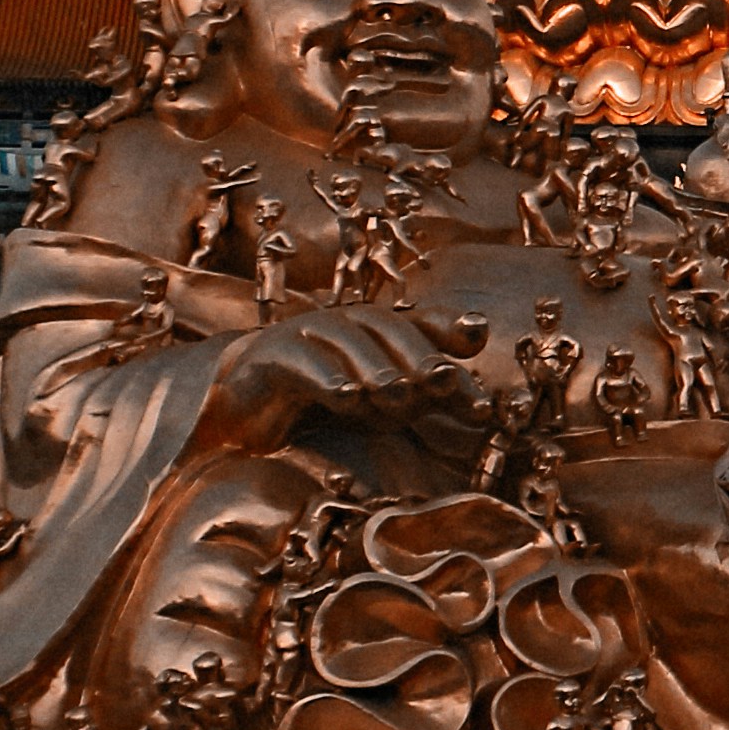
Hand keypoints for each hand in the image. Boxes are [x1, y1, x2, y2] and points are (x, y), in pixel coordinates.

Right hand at [203, 303, 482, 455]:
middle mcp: (348, 325)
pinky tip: (345, 397)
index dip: (452, 328)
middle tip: (444, 380)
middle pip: (388, 327)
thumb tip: (485, 406)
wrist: (243, 401)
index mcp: (379, 332)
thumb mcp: (383, 401)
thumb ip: (428, 397)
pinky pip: (301, 359)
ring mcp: (308, 334)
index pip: (423, 324)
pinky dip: (325, 376)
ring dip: (375, 365)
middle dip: (418, 353)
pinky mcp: (271, 355)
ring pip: (347, 338)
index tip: (479, 333)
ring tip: (396, 393)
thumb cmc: (324, 395)